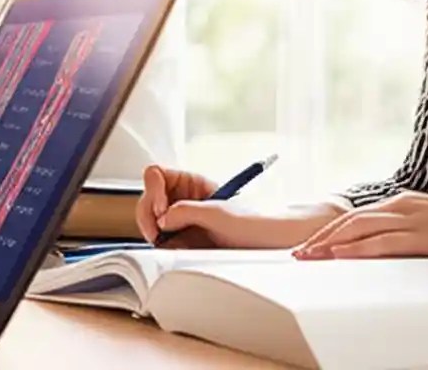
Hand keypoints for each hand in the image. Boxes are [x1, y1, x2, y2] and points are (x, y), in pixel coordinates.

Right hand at [139, 166, 344, 248]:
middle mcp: (186, 200)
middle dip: (148, 215)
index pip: (155, 175)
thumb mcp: (218, 213)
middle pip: (149, 199)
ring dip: (155, 234)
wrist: (278, 243)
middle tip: (159, 232)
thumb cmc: (258, 221)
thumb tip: (162, 219)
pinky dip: (164, 249)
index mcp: (193, 183)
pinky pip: (165, 244)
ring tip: (170, 244)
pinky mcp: (188, 243)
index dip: (153, 191)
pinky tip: (176, 252)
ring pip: (153, 223)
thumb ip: (186, 212)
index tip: (162, 210)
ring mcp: (185, 222)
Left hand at [293, 191, 427, 259]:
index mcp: (400, 202)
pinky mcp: (420, 236)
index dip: (328, 230)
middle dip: (320, 237)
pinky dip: (357, 249)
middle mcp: (399, 206)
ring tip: (309, 257)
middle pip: (348, 220)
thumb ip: (405, 227)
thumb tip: (385, 242)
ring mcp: (409, 219)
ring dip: (329, 243)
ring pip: (358, 229)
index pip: (354, 216)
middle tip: (299, 254)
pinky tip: (340, 256)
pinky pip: (381, 242)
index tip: (310, 244)